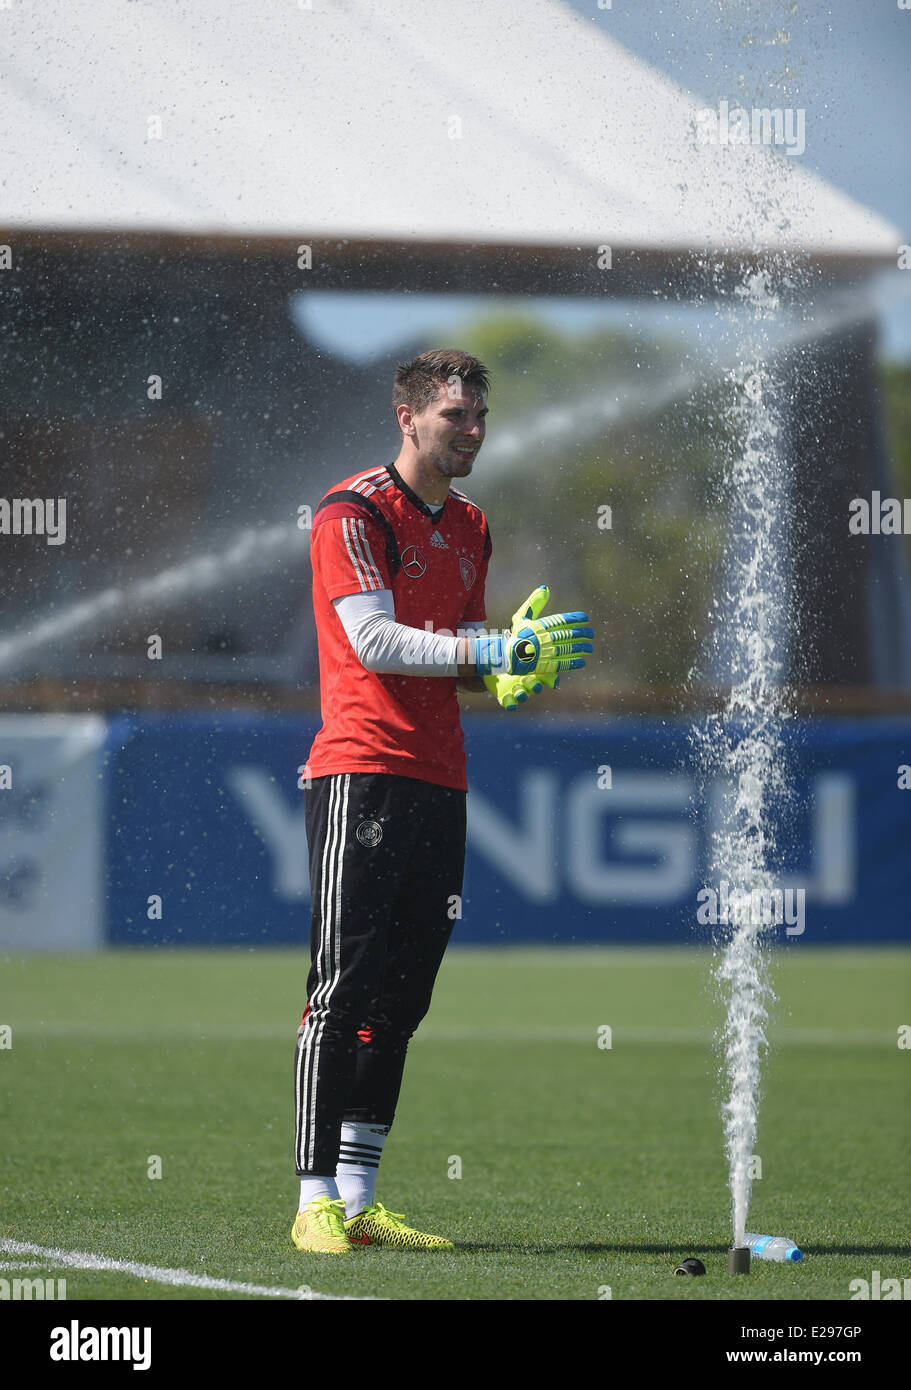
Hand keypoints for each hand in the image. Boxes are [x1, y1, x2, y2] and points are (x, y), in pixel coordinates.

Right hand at [476, 586, 593, 708]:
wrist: (504, 657)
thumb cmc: (515, 636)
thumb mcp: (521, 618)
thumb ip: (534, 603)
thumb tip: (546, 588)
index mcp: (538, 626)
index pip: (561, 621)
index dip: (575, 619)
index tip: (586, 618)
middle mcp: (542, 639)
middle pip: (567, 635)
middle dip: (582, 634)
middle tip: (591, 634)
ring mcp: (544, 653)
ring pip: (567, 649)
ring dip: (581, 648)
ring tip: (590, 647)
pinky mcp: (544, 666)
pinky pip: (562, 663)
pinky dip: (573, 662)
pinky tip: (582, 661)